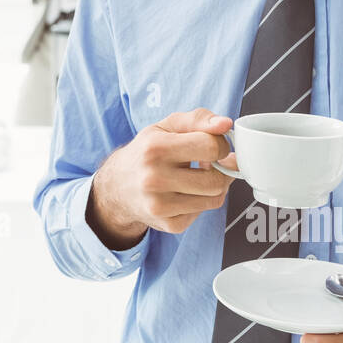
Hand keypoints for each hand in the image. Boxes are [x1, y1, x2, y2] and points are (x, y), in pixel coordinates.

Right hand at [87, 108, 237, 248]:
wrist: (117, 186)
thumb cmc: (147, 151)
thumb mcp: (167, 126)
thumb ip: (198, 119)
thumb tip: (225, 124)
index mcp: (155, 148)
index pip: (211, 147)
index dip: (221, 145)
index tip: (214, 146)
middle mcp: (154, 179)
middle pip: (217, 179)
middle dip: (222, 169)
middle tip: (210, 163)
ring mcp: (160, 205)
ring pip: (215, 198)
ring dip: (214, 186)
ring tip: (197, 176)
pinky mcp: (168, 223)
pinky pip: (204, 212)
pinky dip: (201, 201)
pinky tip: (187, 192)